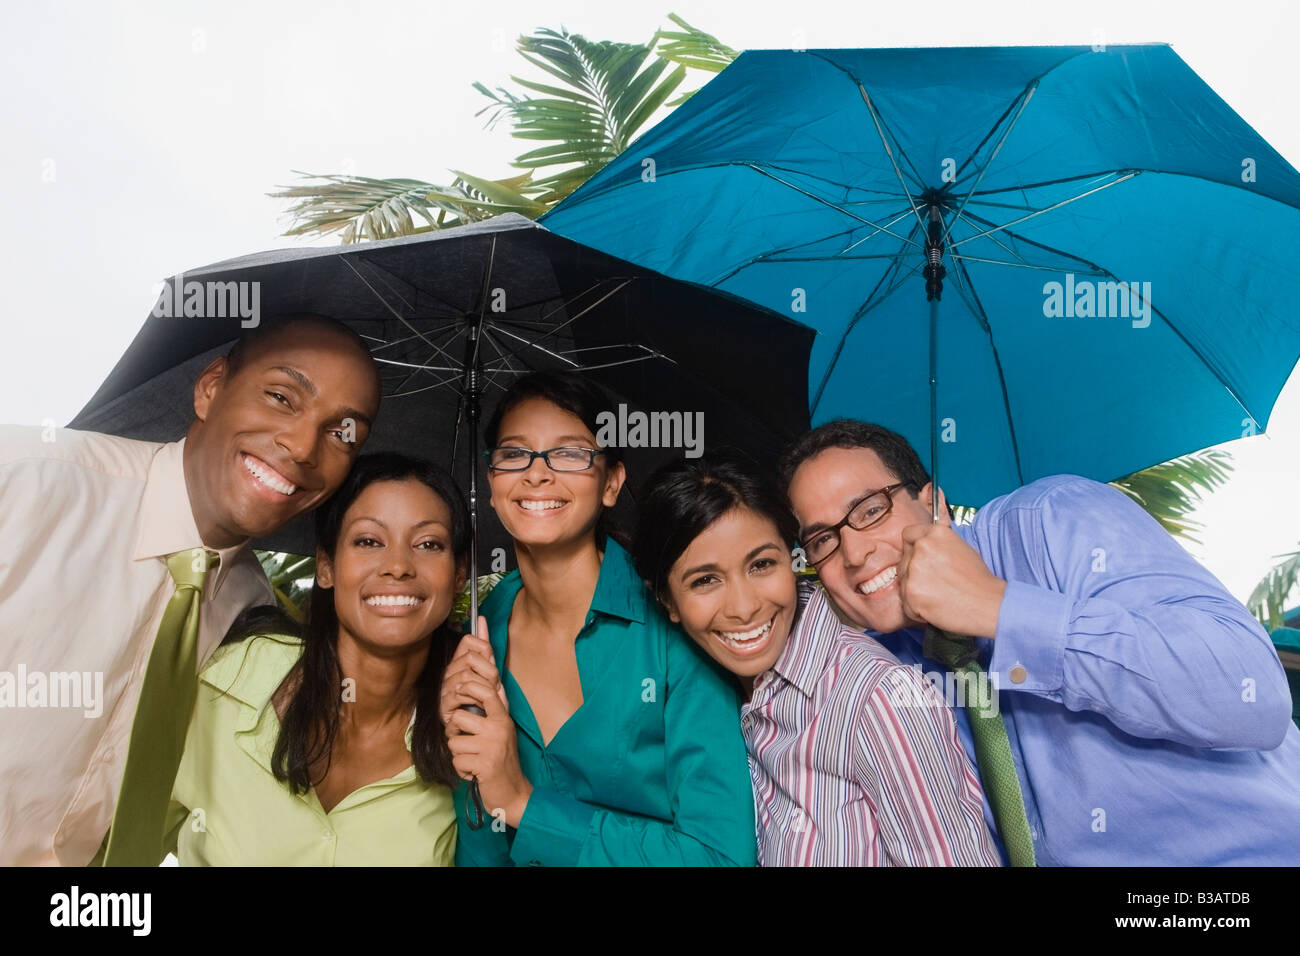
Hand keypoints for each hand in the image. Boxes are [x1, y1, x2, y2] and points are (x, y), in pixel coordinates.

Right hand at [439, 615, 499, 723]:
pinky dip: (474, 698)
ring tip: (488, 697)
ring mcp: (445, 688)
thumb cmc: (486, 703)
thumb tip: (482, 618)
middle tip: (494, 686)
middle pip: (471, 658)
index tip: (492, 662)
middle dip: (489, 672)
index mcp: (460, 662)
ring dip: (484, 687)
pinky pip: (460, 692)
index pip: (469, 641)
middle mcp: (450, 672)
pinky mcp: (444, 705)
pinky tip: (477, 705)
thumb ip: (486, 649)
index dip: (484, 650)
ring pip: (466, 675)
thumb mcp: (491, 674)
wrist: (480, 733)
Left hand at [443, 616, 532, 826]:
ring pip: (453, 738)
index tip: (461, 690)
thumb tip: (482, 633)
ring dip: (458, 750)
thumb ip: (489, 686)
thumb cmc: (499, 751)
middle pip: (459, 712)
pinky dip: (461, 767)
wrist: (511, 791)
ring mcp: (493, 744)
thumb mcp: (498, 718)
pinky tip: (474, 770)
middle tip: (465, 735)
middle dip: (455, 726)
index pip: (487, 683)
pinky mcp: (484, 764)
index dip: (469, 682)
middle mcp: (501, 724)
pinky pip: (455, 758)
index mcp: (503, 711)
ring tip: (473, 754)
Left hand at [896, 494, 1006, 638]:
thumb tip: (927, 487)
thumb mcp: (959, 542)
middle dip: (916, 572)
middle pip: (904, 560)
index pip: (907, 536)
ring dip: (916, 591)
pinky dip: (917, 609)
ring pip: (903, 582)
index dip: (916, 550)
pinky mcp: (912, 595)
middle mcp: (922, 548)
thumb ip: (939, 517)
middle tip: (940, 581)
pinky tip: (937, 606)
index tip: (929, 561)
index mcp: (934, 533)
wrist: (989, 604)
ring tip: (941, 594)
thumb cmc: (977, 576)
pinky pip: (905, 603)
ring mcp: (915, 571)